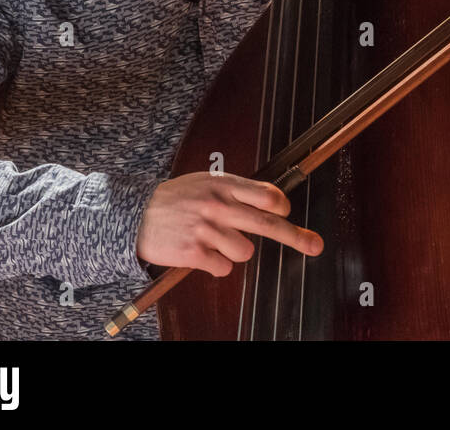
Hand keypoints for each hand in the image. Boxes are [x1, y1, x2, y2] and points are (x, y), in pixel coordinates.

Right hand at [136, 172, 322, 277]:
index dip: (282, 206)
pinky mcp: (194, 252)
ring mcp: (206, 229)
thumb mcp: (206, 182)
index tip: (286, 212)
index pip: (267, 195)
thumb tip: (272, 200)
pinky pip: (223, 267)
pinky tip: (201, 253)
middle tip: (315, 245)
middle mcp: (218, 205)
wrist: (134, 215)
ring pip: (245, 251)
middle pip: (268, 224)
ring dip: (235, 251)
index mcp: (224, 185)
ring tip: (215, 241)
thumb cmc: (176, 199)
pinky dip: (216, 265)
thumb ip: (235, 189)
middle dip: (296, 237)